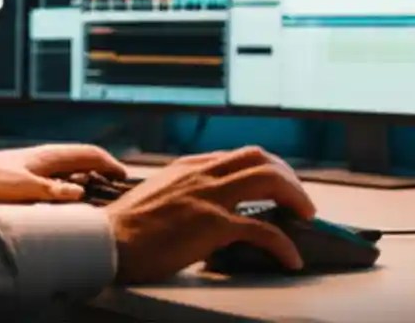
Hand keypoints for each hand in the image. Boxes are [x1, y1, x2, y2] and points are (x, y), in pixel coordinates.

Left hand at [0, 143, 126, 202]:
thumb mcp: (25, 188)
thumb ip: (52, 191)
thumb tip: (80, 194)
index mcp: (52, 155)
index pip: (90, 153)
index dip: (110, 163)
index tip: (124, 176)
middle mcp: (51, 155)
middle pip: (86, 156)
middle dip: (105, 166)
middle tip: (118, 183)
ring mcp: (43, 161)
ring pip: (76, 163)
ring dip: (92, 172)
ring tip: (102, 187)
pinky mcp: (35, 169)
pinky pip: (64, 170)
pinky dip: (77, 177)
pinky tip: (75, 190)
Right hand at [104, 146, 316, 283]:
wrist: (106, 242)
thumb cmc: (124, 228)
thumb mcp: (155, 195)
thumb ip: (181, 192)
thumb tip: (199, 209)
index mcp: (188, 167)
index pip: (238, 156)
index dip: (267, 168)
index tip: (279, 185)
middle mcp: (201, 174)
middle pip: (260, 158)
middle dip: (289, 176)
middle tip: (301, 200)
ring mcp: (209, 197)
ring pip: (269, 180)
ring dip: (296, 196)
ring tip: (307, 216)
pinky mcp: (212, 225)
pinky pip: (263, 230)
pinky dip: (284, 244)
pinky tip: (291, 258)